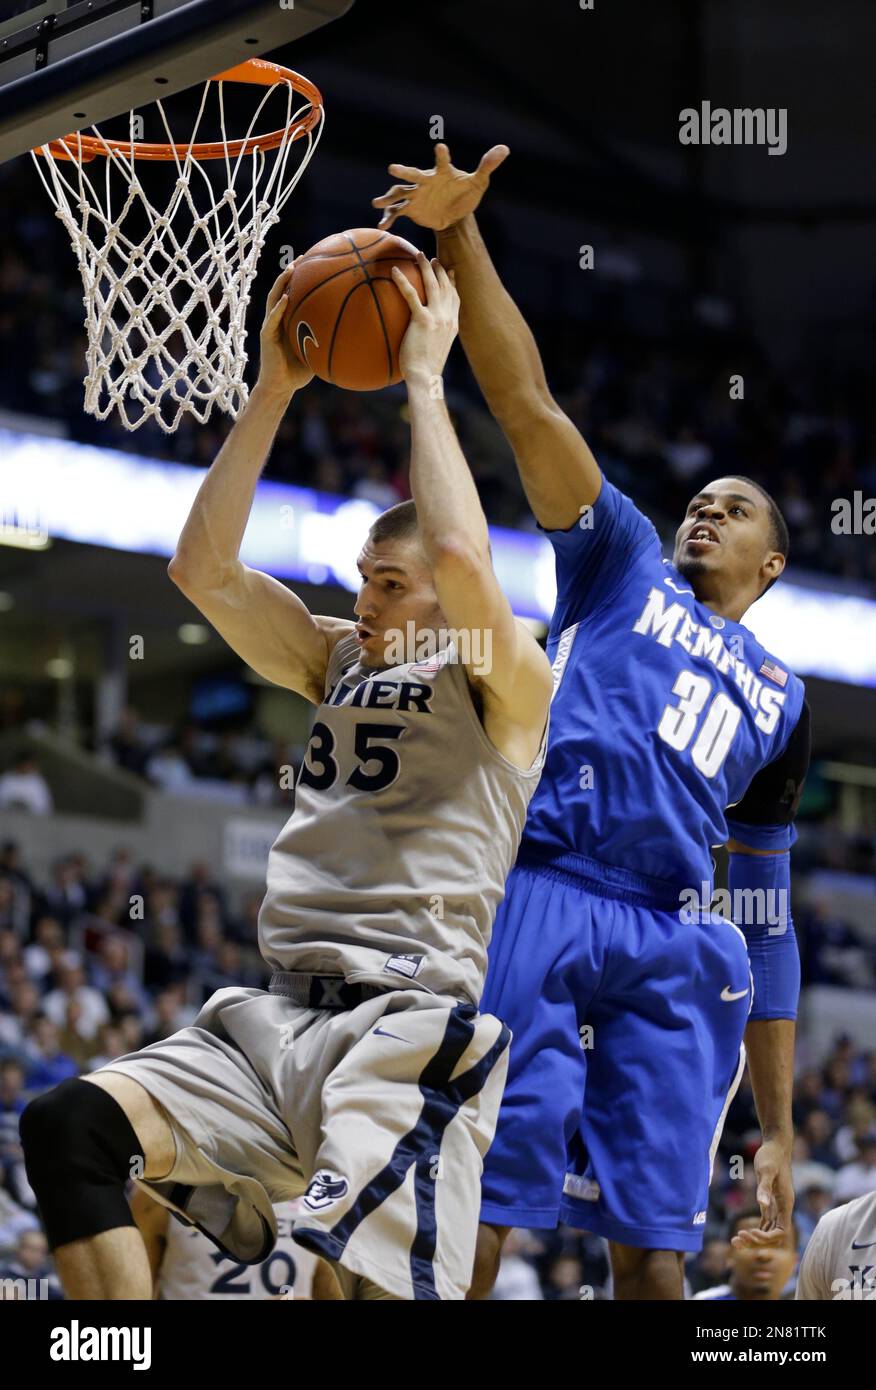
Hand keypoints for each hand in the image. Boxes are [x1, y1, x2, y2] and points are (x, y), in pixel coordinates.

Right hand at [256, 264, 313, 397]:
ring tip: (291, 269)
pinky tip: (286, 299)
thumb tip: (352, 333)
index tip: (314, 262)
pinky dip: (279, 308)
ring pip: (274, 299)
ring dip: (281, 283)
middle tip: (303, 257)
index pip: (294, 293)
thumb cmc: (299, 371)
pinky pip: (272, 320)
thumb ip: (326, 339)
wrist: (281, 387)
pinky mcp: (267, 336)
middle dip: (291, 272)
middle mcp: (278, 319)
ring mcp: (271, 326)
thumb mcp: (316, 351)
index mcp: (288, 320)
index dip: (301, 278)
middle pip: (282, 289)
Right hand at [372, 142, 508, 231]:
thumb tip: (505, 148)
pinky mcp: (411, 209)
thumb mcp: (478, 182)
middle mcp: (425, 181)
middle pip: (412, 175)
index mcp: (441, 172)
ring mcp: (416, 195)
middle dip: (403, 172)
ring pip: (399, 194)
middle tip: (392, 168)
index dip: (442, 155)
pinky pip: (397, 213)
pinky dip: (389, 218)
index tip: (441, 147)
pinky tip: (382, 226)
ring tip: (376, 204)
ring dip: (388, 198)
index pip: (442, 162)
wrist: (455, 214)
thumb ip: (487, 166)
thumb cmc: (465, 194)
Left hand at [392, 253, 458, 383]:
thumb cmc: (425, 371)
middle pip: (446, 286)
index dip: (452, 283)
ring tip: (418, 255)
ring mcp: (437, 318)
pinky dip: (402, 281)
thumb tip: (420, 339)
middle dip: (440, 270)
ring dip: (425, 267)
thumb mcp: (434, 352)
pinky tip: (394, 271)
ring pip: (433, 284)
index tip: (449, 271)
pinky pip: (411, 295)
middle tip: (432, 258)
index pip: (455, 298)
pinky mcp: (423, 320)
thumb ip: (431, 339)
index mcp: (452, 325)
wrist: (426, 377)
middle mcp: (448, 318)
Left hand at [731, 1139, 794, 1248]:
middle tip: (736, 1240)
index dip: (767, 1237)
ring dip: (755, 1239)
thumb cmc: (771, 1156)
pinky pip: (765, 1223)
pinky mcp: (770, 1201)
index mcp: (786, 1204)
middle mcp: (783, 1208)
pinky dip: (756, 1230)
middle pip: (774, 1236)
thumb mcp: (766, 1170)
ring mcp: (777, 1206)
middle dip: (757, 1242)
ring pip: (769, 1231)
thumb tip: (762, 1204)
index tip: (751, 1232)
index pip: (782, 1232)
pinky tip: (742, 1233)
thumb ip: (764, 1187)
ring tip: (735, 1241)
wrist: (776, 1145)